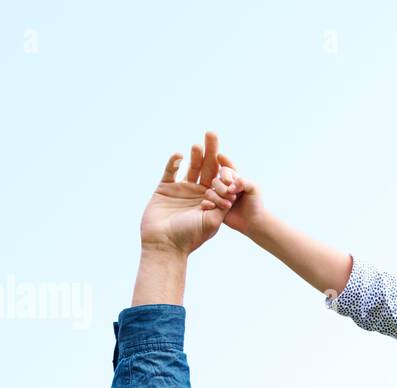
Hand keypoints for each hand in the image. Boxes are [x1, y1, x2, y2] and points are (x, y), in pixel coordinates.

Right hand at [138, 131, 230, 254]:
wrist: (164, 246)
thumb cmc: (189, 237)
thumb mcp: (211, 223)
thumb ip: (222, 206)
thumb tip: (232, 191)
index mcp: (212, 201)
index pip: (221, 179)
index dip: (224, 168)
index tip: (227, 158)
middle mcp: (198, 193)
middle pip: (206, 168)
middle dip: (210, 151)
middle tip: (213, 133)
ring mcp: (181, 190)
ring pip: (190, 167)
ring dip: (195, 155)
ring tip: (198, 145)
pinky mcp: (164, 189)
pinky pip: (170, 171)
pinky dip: (174, 162)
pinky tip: (179, 155)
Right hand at [199, 151, 264, 235]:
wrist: (254, 223)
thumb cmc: (256, 204)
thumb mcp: (254, 188)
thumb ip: (243, 181)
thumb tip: (230, 185)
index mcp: (233, 179)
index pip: (225, 170)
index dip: (224, 167)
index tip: (220, 159)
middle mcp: (224, 186)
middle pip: (216, 180)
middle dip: (222, 186)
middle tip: (232, 194)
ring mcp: (218, 197)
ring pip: (210, 191)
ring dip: (218, 196)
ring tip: (229, 204)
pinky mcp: (214, 207)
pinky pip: (206, 203)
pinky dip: (209, 203)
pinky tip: (215, 206)